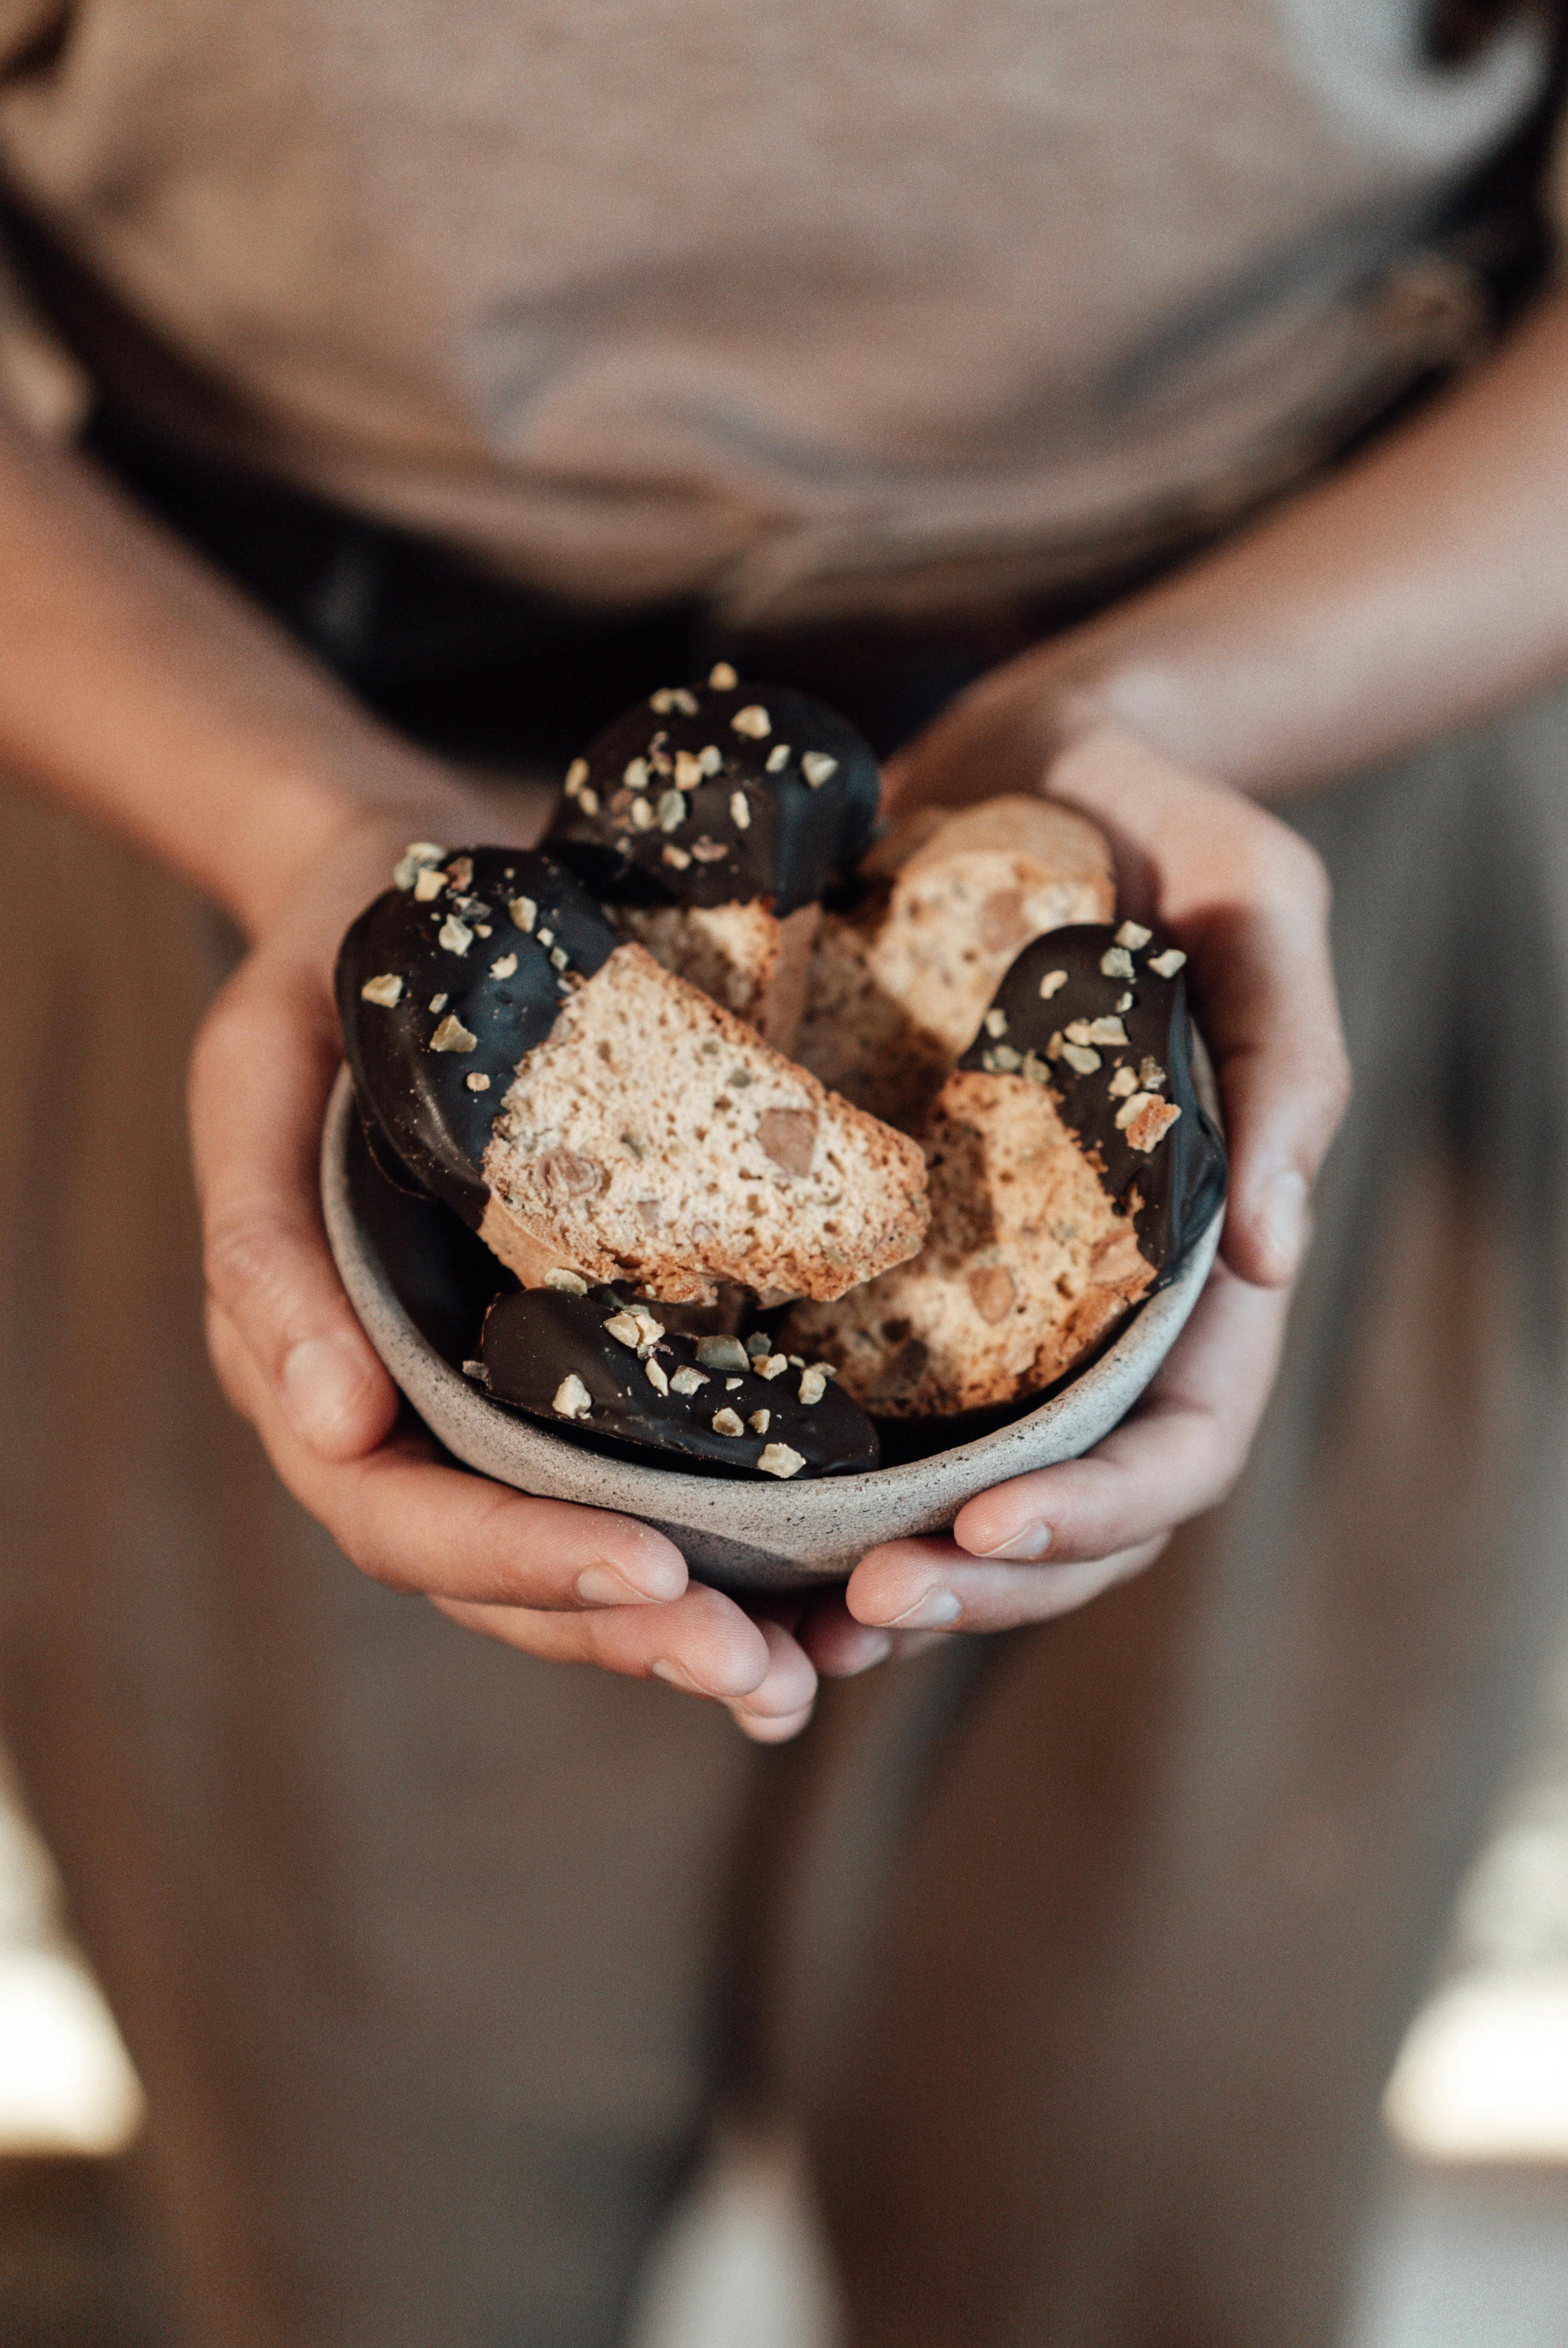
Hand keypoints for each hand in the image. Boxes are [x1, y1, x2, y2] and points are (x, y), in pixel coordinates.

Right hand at [188, 802, 828, 1739]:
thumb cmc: (330, 978)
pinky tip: (827, 1591)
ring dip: (688, 1630)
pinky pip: (645, 1477)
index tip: (653, 1570)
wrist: (409, 898)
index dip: (518, 1560)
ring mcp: (502, 1394)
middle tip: (764, 1677)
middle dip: (630, 1631)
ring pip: (582, 1553)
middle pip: (504, 1573)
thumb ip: (266, 1243)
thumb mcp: (261, 1077)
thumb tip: (321, 1426)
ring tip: (809, 1677)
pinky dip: (727, 1549)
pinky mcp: (589, 1358)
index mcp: (317, 1367)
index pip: (401, 1514)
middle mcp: (411, 1409)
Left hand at [842, 715, 1348, 1637]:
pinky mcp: (890, 1256)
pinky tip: (733, 1540)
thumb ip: (1287, 1061)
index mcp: (1195, 1257)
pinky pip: (863, 1406)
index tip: (990, 1524)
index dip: (1099, 1507)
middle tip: (859, 1615)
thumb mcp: (1256, 902)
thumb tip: (1276, 1252)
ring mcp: (991, 1293)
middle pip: (1069, 1504)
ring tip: (790, 1632)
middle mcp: (1092, 1303)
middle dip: (982, 1580)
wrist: (1026, 765)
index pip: (1180, 1435)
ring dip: (892, 1579)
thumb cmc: (1160, 825)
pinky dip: (816, 1496)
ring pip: (961, 1492)